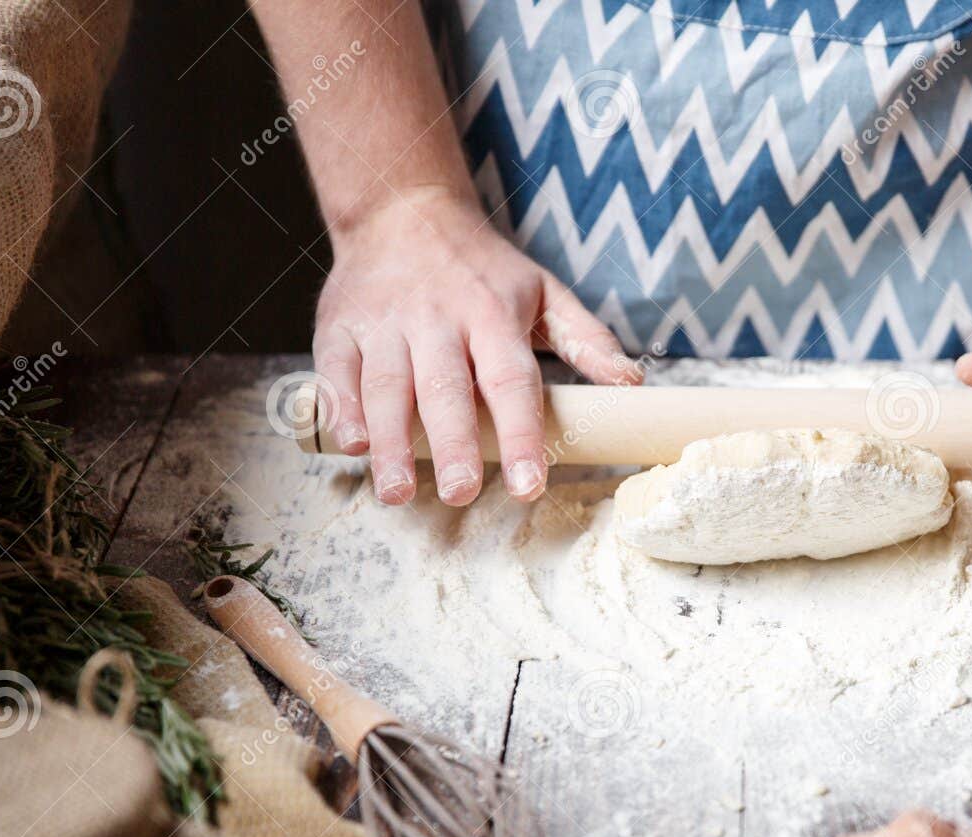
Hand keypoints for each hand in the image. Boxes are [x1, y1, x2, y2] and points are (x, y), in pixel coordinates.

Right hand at [313, 186, 642, 506]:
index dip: (522, 434)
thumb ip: (586, 338)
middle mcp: (438, 318)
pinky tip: (351, 445)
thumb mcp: (543, 291)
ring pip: (388, 385)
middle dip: (453, 445)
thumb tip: (633, 382)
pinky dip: (342, 406)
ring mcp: (386, 321)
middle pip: (446, 388)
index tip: (530, 485)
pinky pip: (338, 369)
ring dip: (392, 441)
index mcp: (493, 314)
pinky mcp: (341, 324)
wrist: (403, 208)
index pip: (511, 381)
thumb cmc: (483, 268)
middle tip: (461, 493)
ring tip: (398, 493)